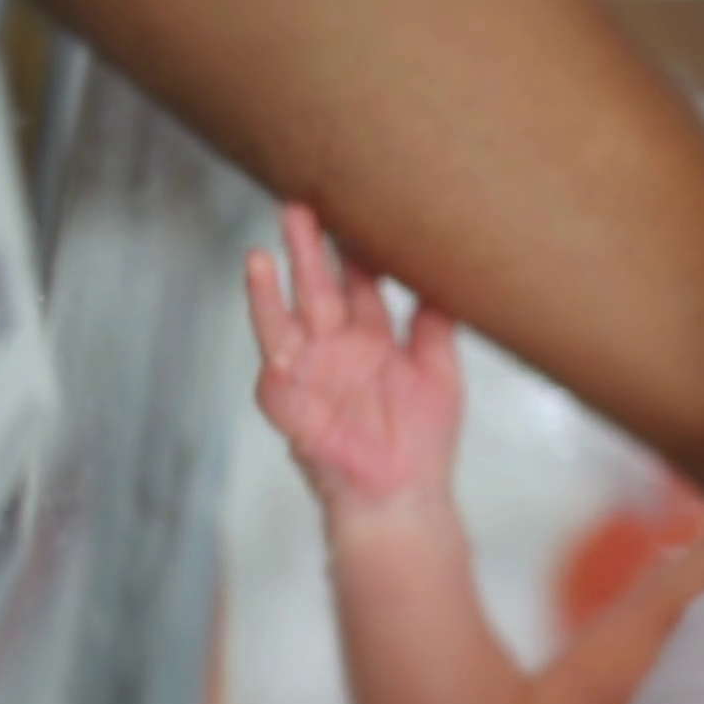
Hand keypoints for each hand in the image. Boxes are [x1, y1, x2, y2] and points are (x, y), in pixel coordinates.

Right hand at [245, 203, 461, 511]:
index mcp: (370, 337)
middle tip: (296, 209)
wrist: (408, 494)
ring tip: (257, 258)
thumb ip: (435, 323)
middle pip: (315, 292)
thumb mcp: (440, 369)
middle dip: (305, 253)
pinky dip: (276, 371)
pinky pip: (278, 389)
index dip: (355, 252)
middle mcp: (336, 350)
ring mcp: (311, 378)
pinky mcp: (296, 414)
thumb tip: (445, 273)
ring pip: (283, 327)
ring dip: (267, 295)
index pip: (358, 284)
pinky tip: (278, 353)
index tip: (356, 212)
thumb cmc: (425, 437)